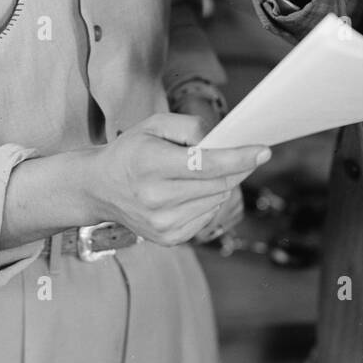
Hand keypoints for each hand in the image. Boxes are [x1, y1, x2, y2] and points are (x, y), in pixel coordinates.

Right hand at [85, 113, 268, 245]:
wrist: (98, 188)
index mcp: (150, 164)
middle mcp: (155, 198)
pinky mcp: (169, 238)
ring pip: (216, 199)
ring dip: (221, 183)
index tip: (264, 150)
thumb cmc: (131, 150)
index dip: (239, 157)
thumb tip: (222, 142)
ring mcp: (162, 223)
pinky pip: (208, 215)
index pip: (206, 164)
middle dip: (236, 167)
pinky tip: (190, 190)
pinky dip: (208, 199)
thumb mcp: (153, 124)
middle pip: (217, 183)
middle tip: (241, 153)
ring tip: (201, 172)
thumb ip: (190, 126)